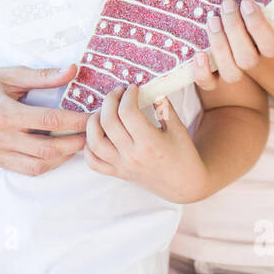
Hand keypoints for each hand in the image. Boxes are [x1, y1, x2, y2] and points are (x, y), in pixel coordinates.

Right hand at [0, 60, 87, 176]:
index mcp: (5, 113)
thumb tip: (74, 70)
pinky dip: (46, 164)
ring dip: (63, 158)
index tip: (93, 116)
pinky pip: (27, 169)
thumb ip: (44, 76)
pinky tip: (58, 152)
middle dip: (75, 143)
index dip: (76, 121)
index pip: (50, 121)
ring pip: (39, 165)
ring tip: (78, 144)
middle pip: (48, 149)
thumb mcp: (13, 73)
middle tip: (92, 134)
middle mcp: (0, 137)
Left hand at [83, 85, 207, 202]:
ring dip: (93, 121)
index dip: (128, 95)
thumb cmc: (184, 155)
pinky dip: (89, 146)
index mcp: (150, 143)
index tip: (133, 88)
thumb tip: (150, 87)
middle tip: (118, 92)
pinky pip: (93, 162)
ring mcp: (122, 166)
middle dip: (110, 100)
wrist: (185, 186)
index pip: (128, 112)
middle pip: (108, 122)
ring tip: (104, 111)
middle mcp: (132, 156)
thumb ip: (164, 107)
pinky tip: (97, 133)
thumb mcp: (179, 129)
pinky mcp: (117, 173)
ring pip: (94, 141)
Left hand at [191, 0, 273, 88]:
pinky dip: (202, 72)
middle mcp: (253, 63)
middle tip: (226, 4)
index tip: (246, 3)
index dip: (258, 26)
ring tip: (212, 21)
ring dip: (220, 47)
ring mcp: (233, 72)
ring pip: (231, 72)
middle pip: (247, 59)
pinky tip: (198, 54)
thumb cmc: (251, 22)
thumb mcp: (268, 15)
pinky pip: (207, 83)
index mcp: (271, 47)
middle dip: (235, 30)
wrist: (236, 46)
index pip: (270, 46)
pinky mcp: (212, 78)